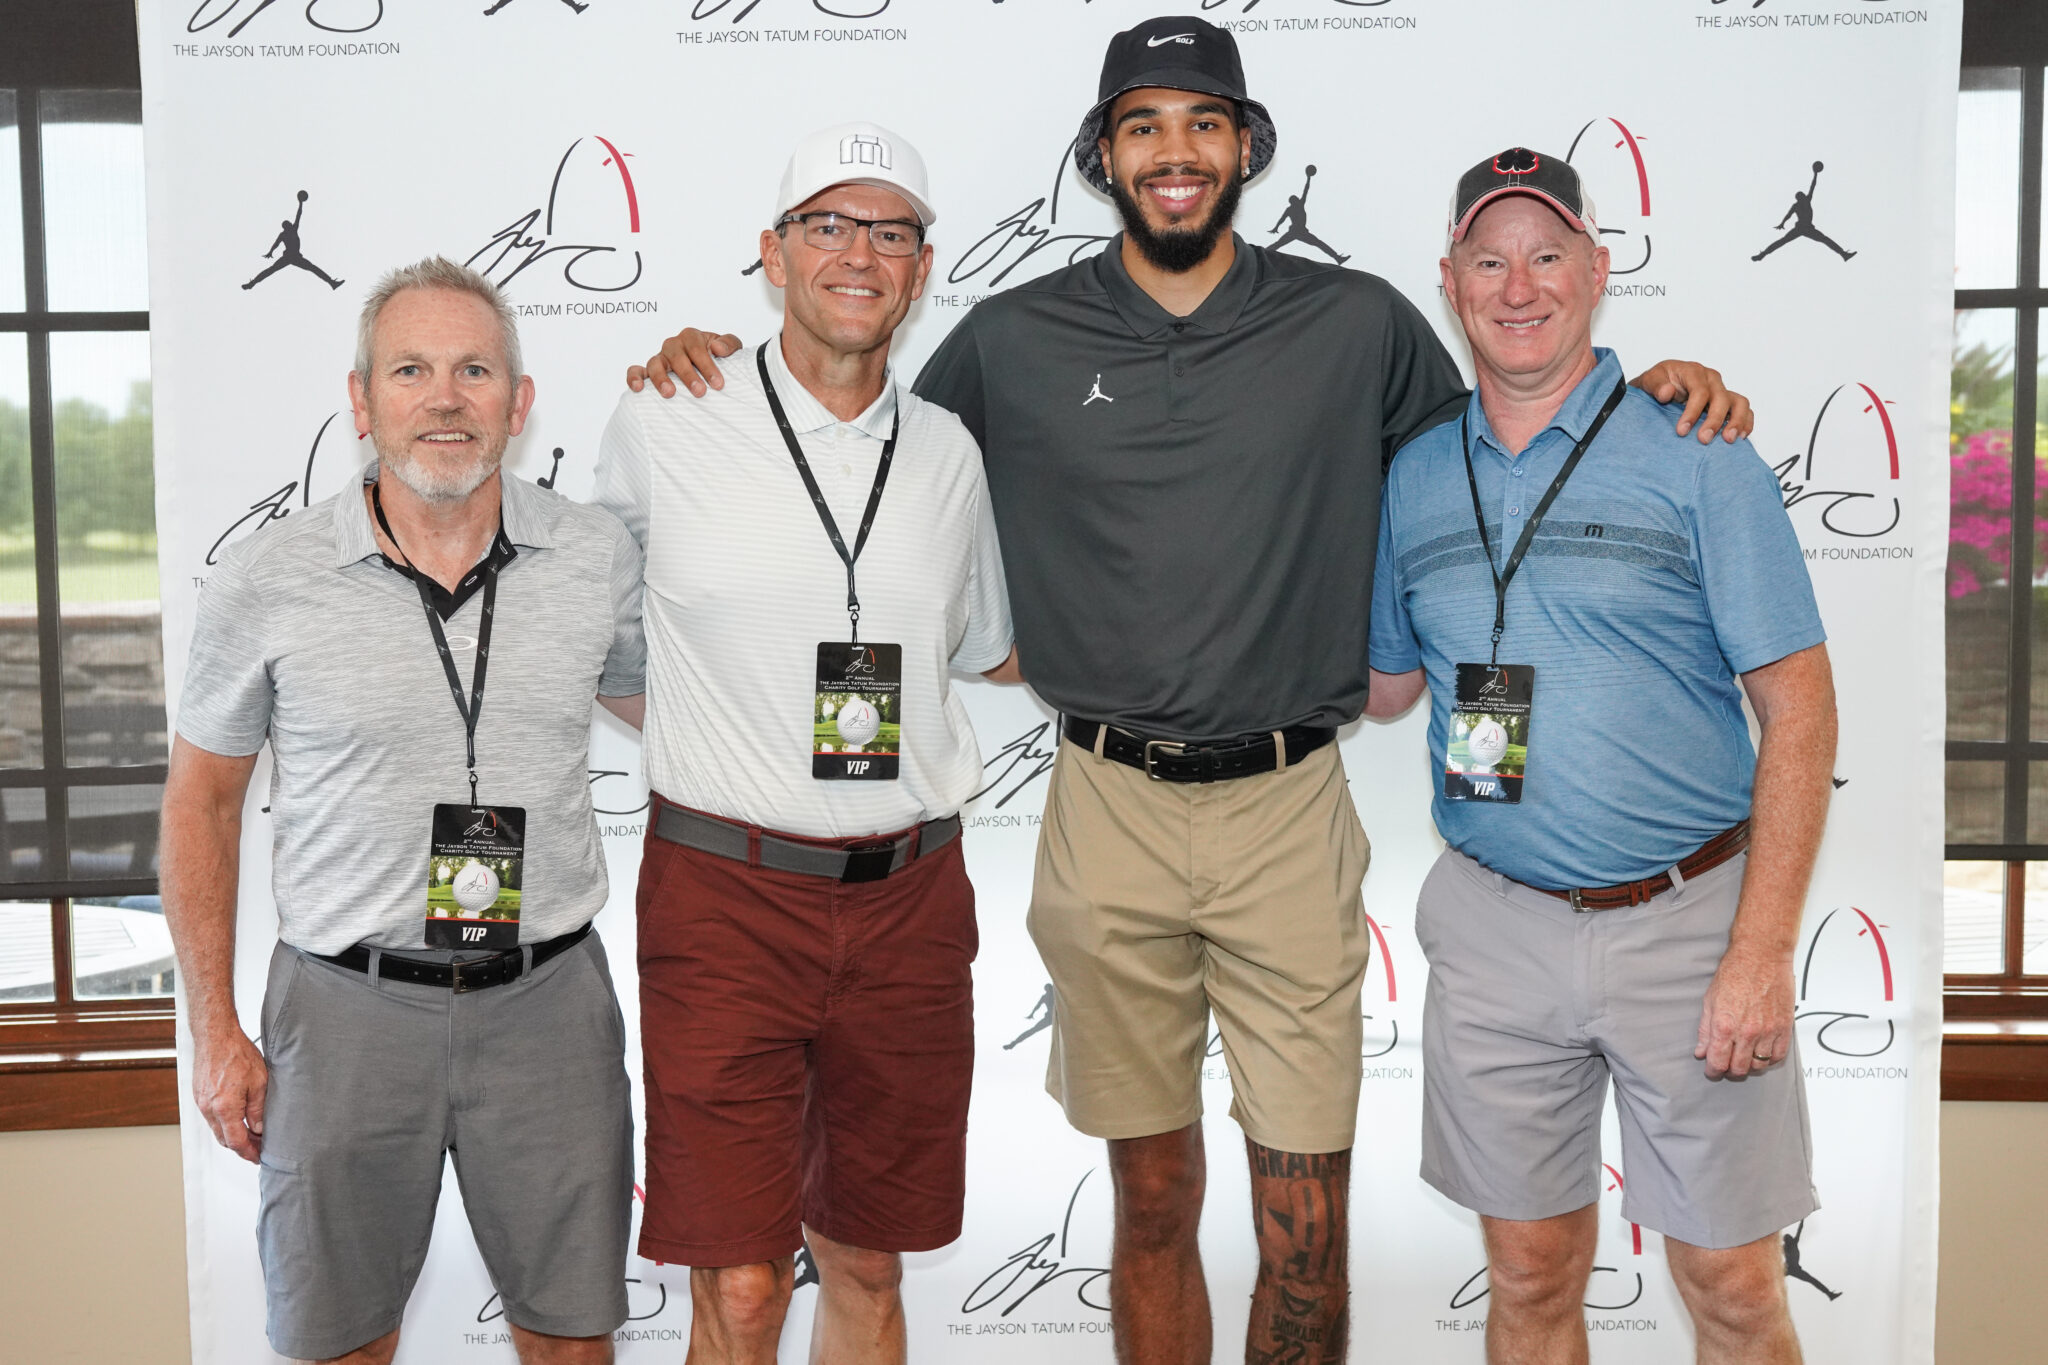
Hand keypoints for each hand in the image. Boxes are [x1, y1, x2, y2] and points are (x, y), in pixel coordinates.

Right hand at [192, 1022, 268, 1161]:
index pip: (236, 1142)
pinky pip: (211, 1117)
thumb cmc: (237, 1054)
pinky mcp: (199, 1095)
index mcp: (225, 1108)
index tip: (258, 1157)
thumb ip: (258, 1110)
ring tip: (251, 1132)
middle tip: (258, 1146)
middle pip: (224, 1139)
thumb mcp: (260, 1083)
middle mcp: (209, 1108)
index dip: (249, 1153)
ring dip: (232, 1134)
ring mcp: (201, 1102)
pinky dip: (224, 1122)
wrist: (216, 1036)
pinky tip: (237, 1117)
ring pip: (217, 1129)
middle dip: (242, 1146)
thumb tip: (259, 1129)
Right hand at [624, 328, 743, 398]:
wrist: (711, 368)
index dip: (707, 365)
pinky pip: (636, 371)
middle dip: (688, 375)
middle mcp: (673, 345)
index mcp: (691, 337)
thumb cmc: (720, 357)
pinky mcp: (649, 372)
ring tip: (670, 393)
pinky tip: (638, 389)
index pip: (696, 348)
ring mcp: (660, 358)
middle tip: (700, 392)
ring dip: (661, 378)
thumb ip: (729, 344)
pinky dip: (634, 378)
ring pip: (655, 363)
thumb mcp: (732, 348)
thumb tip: (717, 347)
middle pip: (676, 356)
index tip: (718, 384)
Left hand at [1631, 360, 1753, 444]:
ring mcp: (1722, 390)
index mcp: (1693, 371)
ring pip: (1739, 402)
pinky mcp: (1728, 402)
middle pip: (1721, 398)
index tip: (1682, 431)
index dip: (1692, 412)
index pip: (1699, 391)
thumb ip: (1655, 385)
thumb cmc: (1656, 385)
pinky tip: (1740, 437)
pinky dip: (1745, 422)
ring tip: (1729, 440)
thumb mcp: (1648, 381)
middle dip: (1714, 420)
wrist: (1659, 389)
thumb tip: (1667, 392)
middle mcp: (1711, 379)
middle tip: (1703, 439)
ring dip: (1736, 421)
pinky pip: (1744, 410)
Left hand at [1694, 946, 1794, 1079]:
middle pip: (1739, 1068)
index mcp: (1725, 1025)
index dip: (1713, 1070)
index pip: (1718, 1061)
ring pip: (1759, 1065)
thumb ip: (1705, 1030)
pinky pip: (1778, 1055)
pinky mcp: (1784, 1027)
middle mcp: (1748, 1031)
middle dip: (1730, 1071)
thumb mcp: (1710, 1000)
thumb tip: (1701, 1050)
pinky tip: (1762, 1055)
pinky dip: (1769, 1060)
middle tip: (1727, 1066)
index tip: (1712, 1070)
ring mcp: (1768, 1031)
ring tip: (1744, 1059)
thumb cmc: (1735, 972)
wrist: (1761, 956)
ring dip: (1750, 1067)